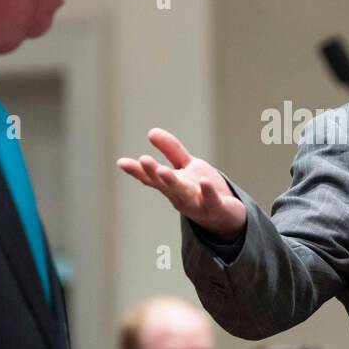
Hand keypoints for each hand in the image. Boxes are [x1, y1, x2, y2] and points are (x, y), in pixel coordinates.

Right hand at [117, 128, 246, 239]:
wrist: (227, 216)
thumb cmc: (202, 191)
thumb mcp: (186, 167)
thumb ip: (171, 151)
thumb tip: (151, 132)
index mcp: (171, 186)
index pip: (152, 178)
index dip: (137, 170)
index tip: (121, 162)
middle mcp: (180, 196)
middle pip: (166, 185)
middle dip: (154, 173)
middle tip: (144, 160)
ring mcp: (197, 204)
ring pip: (184, 194)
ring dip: (173, 183)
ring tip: (164, 170)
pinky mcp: (216, 208)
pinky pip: (212, 201)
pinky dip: (208, 193)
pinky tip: (205, 182)